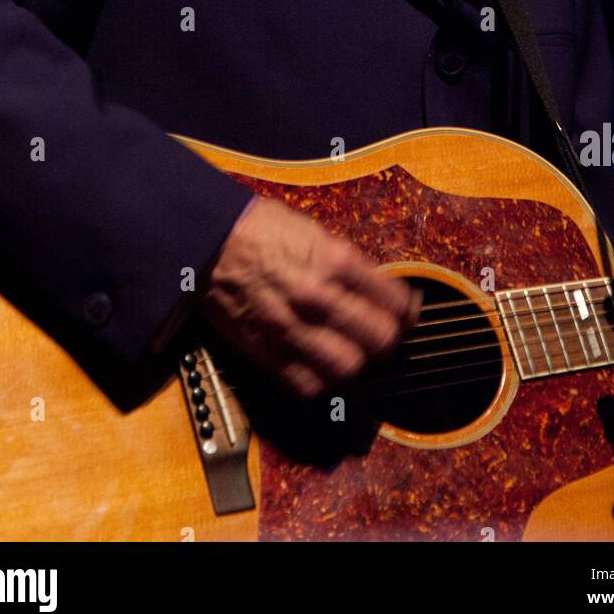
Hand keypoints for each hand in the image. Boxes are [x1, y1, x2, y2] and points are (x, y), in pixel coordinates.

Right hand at [196, 196, 419, 399]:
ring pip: (348, 367)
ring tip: (352, 354)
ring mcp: (293, 326)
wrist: (206, 240)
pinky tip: (322, 368)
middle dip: (386, 341)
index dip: (406, 311)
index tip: (404, 314)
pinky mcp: (266, 349)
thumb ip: (346, 265)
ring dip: (356, 364)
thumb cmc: (259, 228)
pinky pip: (307, 384)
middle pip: (379, 340)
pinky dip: (322, 382)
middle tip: (381, 337)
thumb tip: (376, 291)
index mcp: (335, 259)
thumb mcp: (313, 231)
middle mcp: (318, 295)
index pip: (393, 301)